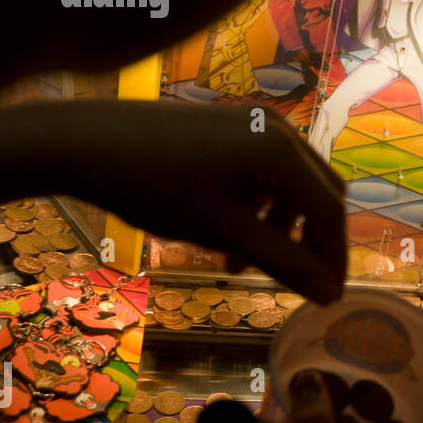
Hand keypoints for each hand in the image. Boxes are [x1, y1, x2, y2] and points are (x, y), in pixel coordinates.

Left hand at [0, 101, 347, 303]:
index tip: (329, 298)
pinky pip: (266, 171)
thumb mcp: (224, 232)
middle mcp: (279, 130)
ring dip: (283, 227)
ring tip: (245, 263)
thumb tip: (331, 297)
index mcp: (283, 153)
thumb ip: (284, 264)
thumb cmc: (157, 188)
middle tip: (296, 281)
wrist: (87, 142)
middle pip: (319, 193)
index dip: (334, 258)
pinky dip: (261, 206)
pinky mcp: (231, 126)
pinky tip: (228, 233)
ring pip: (292, 184)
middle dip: (312, 241)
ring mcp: (255, 123)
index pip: (331, 211)